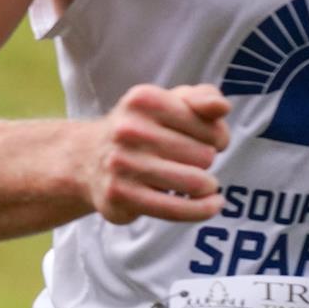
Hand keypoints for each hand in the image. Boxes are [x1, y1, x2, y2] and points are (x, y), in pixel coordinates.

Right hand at [83, 83, 230, 223]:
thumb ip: (202, 98)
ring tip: (197, 181)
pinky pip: (179, 209)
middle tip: (187, 159)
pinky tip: (210, 203)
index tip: (203, 140)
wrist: (87, 158)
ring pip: (196, 183)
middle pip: (205, 156)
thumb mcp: (168, 102)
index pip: (212, 129)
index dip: (217, 138)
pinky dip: (203, 209)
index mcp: (143, 100)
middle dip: (205, 161)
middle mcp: (129, 129)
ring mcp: (122, 164)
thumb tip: (221, 106)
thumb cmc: (141, 128)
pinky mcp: (121, 195)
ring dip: (206, 186)